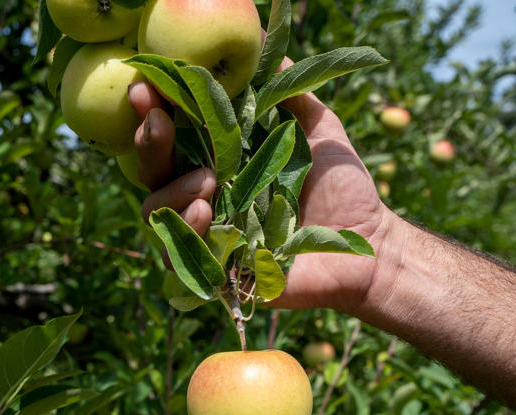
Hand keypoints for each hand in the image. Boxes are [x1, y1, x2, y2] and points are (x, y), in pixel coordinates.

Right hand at [127, 78, 396, 313]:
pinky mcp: (217, 271)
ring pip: (157, 212)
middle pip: (152, 172)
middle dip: (148, 143)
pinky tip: (205, 213)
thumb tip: (263, 43)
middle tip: (159, 121)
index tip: (149, 86)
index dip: (155, 109)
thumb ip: (289, 91)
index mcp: (222, 161)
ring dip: (173, 191)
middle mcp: (206, 196)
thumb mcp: (319, 128)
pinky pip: (179, 256)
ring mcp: (209, 234)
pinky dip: (186, 232)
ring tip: (206, 182)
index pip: (174, 135)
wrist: (367, 245)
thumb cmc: (342, 187)